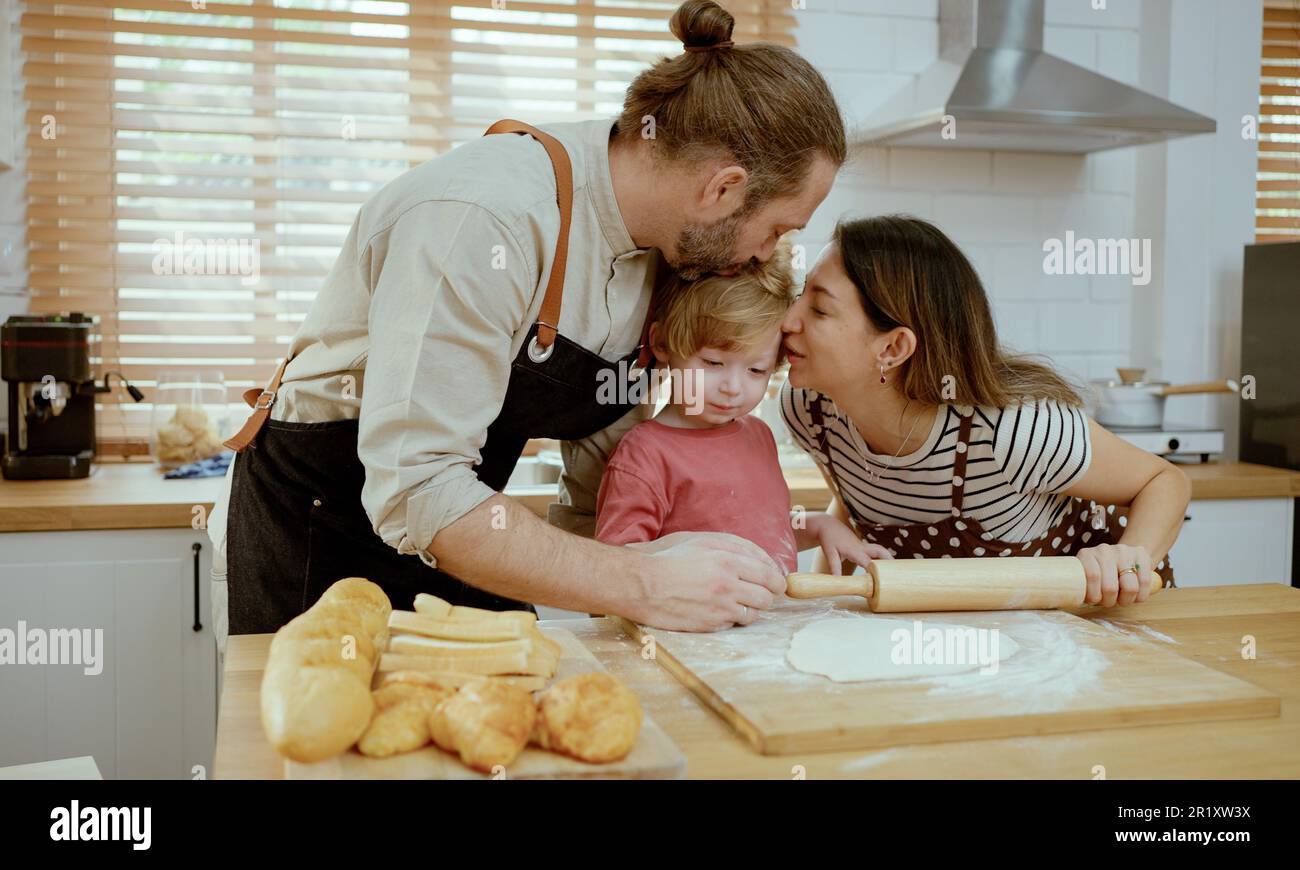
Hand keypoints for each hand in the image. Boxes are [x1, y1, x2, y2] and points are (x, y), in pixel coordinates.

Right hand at [625, 531, 785, 631]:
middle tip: (756, 593)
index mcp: (729, 561)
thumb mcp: (703, 540)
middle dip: (765, 596)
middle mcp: (728, 586)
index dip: (777, 582)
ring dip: (749, 609)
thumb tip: (765, 559)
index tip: (776, 584)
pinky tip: (716, 608)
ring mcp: (720, 608)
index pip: (770, 576)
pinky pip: (733, 624)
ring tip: (734, 601)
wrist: (642, 584)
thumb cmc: (670, 559)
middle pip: (767, 598)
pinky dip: (730, 618)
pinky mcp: (710, 625)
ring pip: (753, 615)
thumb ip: (737, 546)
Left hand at [812, 515, 891, 575]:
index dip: (874, 571)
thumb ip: (834, 566)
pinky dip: (882, 557)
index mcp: (854, 550)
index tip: (880, 581)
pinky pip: (875, 551)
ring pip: (880, 550)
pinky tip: (885, 566)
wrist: (828, 526)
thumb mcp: (829, 553)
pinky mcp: (862, 546)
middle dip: (889, 561)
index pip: (868, 562)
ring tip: (895, 570)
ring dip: (888, 558)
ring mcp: (863, 546)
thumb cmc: (829, 539)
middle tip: (896, 572)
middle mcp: (862, 547)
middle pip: (880, 551)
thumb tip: (837, 579)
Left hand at [1076, 542, 1153, 606]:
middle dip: (1110, 601)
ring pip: (1130, 587)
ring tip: (1121, 599)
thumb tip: (1074, 600)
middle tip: (1108, 602)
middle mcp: (1105, 550)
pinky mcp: (1141, 554)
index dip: (1094, 596)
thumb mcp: (1085, 578)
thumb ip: (1080, 587)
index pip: (1093, 576)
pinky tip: (1134, 596)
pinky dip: (1140, 596)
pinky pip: (1145, 582)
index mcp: (1087, 555)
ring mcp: (1124, 551)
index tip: (1095, 602)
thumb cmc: (1099, 576)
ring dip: (1126, 600)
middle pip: (1110, 586)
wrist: (1121, 557)